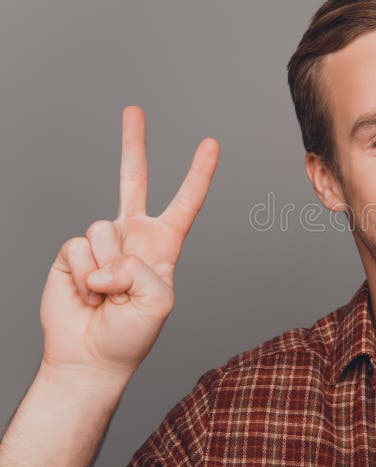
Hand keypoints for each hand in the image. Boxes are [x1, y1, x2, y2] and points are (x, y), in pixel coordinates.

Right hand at [39, 106, 219, 378]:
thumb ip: (142, 270)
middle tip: (134, 110)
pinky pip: (78, 245)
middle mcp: (132, 235)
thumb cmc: (132, 334)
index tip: (211, 143)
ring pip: (104, 228)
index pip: (185, 202)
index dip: (198, 174)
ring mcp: (102, 242)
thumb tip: (107, 257)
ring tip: (106, 295)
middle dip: (134, 143)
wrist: (90, 357)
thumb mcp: (158, 302)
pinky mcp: (73, 252)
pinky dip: (84, 274)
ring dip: (105, 269)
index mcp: (163, 244)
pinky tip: (86, 293)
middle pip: (133, 179)